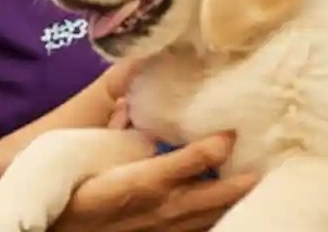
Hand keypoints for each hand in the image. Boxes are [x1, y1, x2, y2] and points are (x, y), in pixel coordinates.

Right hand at [51, 133, 256, 231]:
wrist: (63, 228)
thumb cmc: (76, 190)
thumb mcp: (89, 156)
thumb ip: (116, 134)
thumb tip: (125, 108)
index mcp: (147, 181)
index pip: (193, 161)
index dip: (217, 144)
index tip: (233, 129)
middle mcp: (163, 206)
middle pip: (215, 194)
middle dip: (243, 180)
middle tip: (265, 161)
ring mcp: (165, 227)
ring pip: (211, 216)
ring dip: (233, 200)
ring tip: (254, 184)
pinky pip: (197, 230)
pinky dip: (214, 219)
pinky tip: (224, 211)